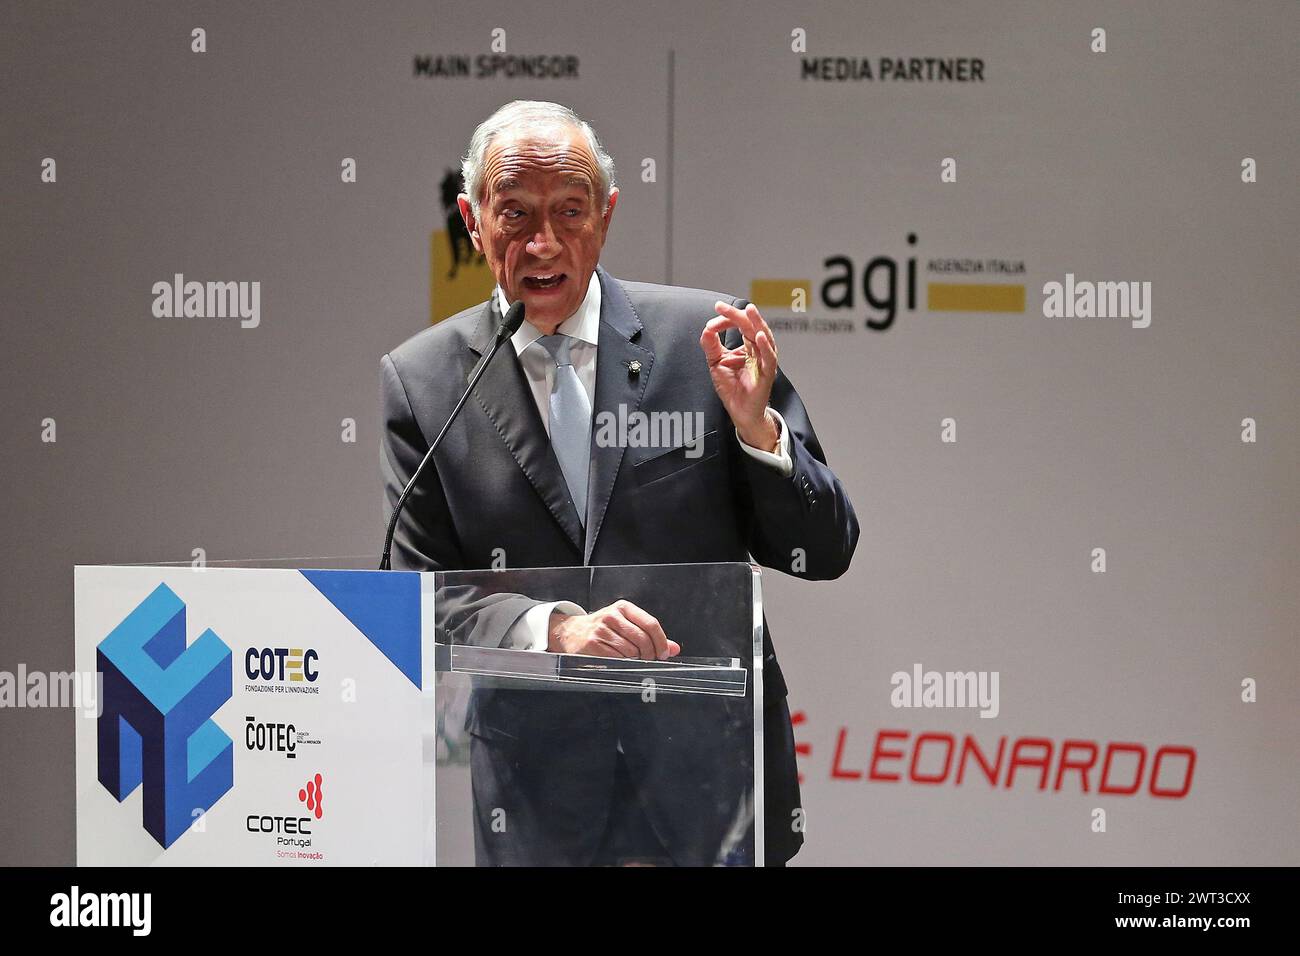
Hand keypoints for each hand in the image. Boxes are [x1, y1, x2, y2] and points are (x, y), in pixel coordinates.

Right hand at [546, 600, 680, 658]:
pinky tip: (619, 660)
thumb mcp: (626, 625)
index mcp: (623, 608)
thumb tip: (674, 648)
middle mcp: (612, 616)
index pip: (651, 623)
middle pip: (643, 639)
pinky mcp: (593, 644)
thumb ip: (651, 636)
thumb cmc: (603, 629)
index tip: (664, 653)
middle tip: (649, 659)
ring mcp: (601, 630)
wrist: (572, 632)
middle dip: (650, 654)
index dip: (661, 641)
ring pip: (631, 651)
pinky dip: (622, 663)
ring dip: (635, 660)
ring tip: (630, 658)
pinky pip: (617, 658)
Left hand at [700, 301, 779, 451]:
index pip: (741, 325)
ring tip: (749, 310)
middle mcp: (759, 351)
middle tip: (722, 306)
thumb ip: (711, 344)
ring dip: (757, 323)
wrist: (739, 412)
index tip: (715, 315)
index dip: (729, 318)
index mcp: (749, 346)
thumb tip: (707, 327)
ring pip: (764, 338)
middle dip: (737, 315)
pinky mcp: (767, 374)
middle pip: (751, 327)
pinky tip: (759, 336)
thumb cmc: (732, 388)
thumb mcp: (716, 362)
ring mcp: (764, 361)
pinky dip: (765, 346)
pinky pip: (769, 358)